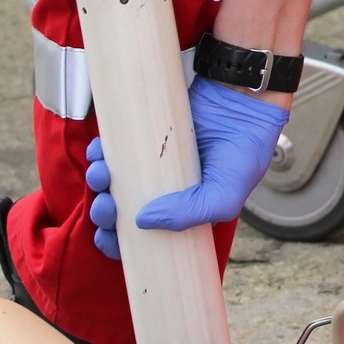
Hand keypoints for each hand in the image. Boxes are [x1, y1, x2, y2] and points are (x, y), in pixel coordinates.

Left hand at [84, 76, 287, 256]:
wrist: (244, 102)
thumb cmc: (243, 154)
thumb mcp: (224, 198)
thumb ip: (188, 215)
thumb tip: (141, 220)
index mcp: (181, 213)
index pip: (142, 238)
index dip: (120, 242)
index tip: (108, 238)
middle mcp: (164, 190)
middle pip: (121, 209)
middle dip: (105, 212)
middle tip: (106, 205)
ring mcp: (152, 163)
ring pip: (113, 179)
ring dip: (99, 180)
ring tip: (102, 174)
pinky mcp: (145, 135)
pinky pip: (114, 146)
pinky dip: (101, 151)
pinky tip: (100, 151)